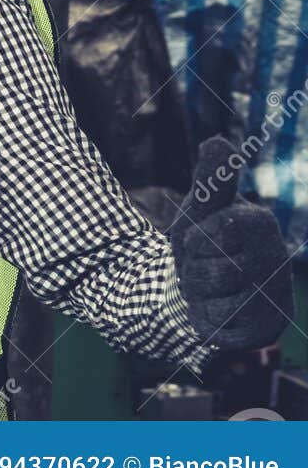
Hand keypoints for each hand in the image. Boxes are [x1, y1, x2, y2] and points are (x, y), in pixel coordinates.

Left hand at [171, 136, 293, 349]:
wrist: (201, 288)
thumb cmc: (201, 242)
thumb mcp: (199, 209)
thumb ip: (210, 179)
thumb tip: (217, 140)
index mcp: (258, 224)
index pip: (221, 229)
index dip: (197, 237)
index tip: (201, 237)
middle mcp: (274, 258)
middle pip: (210, 266)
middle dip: (193, 266)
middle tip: (201, 264)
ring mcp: (272, 295)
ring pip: (213, 296)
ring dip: (197, 291)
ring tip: (208, 284)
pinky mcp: (265, 327)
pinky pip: (219, 323)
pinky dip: (207, 316)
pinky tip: (217, 309)